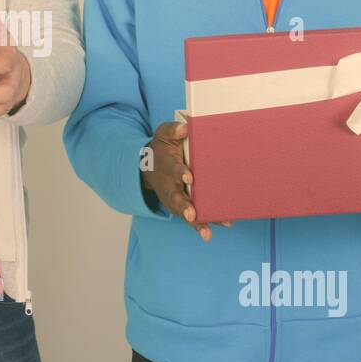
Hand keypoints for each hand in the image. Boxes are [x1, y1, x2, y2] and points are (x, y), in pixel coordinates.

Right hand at [140, 120, 231, 241]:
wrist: (150, 165)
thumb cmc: (163, 147)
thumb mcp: (164, 134)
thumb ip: (173, 130)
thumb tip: (184, 129)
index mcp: (167, 165)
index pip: (173, 169)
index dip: (180, 172)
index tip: (189, 178)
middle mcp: (169, 184)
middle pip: (175, 197)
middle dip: (183, 206)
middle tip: (191, 215)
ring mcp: (173, 197)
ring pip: (182, 212)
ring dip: (194, 222)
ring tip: (206, 232)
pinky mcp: (180, 206)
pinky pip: (190, 217)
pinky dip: (199, 225)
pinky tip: (210, 232)